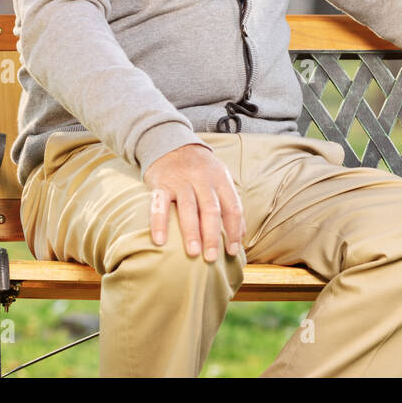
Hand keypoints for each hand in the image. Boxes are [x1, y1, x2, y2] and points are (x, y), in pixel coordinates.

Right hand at [143, 143, 244, 261]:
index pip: (232, 207)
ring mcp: (181, 181)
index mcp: (221, 180)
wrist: (172, 144)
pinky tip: (160, 241)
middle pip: (211, 210)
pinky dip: (159, 223)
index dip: (235, 230)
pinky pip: (159, 205)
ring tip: (193, 253)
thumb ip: (229, 203)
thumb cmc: (200, 169)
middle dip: (213, 235)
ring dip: (191, 232)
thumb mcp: (219, 179)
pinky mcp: (161, 184)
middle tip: (212, 258)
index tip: (232, 251)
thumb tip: (242, 233)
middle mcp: (203, 180)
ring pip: (188, 208)